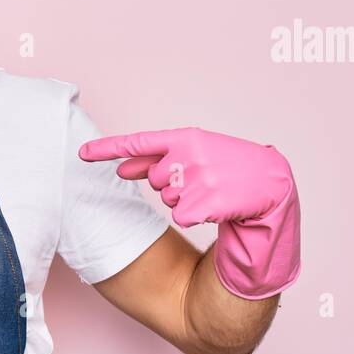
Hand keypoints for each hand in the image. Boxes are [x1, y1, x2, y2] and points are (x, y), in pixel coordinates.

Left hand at [79, 126, 300, 298]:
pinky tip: (218, 208)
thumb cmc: (229, 171)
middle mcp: (191, 153)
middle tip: (205, 181)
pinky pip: (181, 217)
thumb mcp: (195, 157)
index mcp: (187, 137)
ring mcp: (199, 178)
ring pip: (168, 200)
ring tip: (216, 192)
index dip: (107, 149)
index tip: (80, 154)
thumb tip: (120, 168)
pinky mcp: (207, 203)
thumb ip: (156, 160)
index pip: (139, 142)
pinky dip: (196, 217)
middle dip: (173, 184)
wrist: (272, 186)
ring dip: (187, 202)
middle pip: (155, 179)